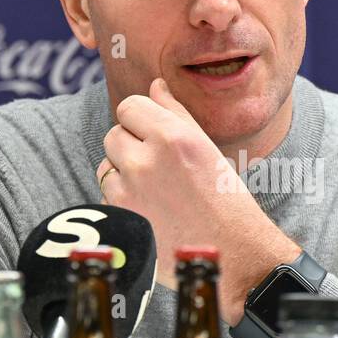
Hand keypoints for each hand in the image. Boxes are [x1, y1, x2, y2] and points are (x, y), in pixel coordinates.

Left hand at [96, 78, 298, 322]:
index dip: (139, 118)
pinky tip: (150, 209)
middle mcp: (147, 158)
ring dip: (122, 172)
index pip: (129, 106)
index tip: (151, 133)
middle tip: (157, 166)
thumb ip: (175, 112)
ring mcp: (129, 188)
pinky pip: (107, 194)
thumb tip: (154, 85)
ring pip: (105, 165)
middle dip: (129, 146)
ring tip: (154, 189)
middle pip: (113, 134)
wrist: (232, 252)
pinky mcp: (120, 215)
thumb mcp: (206, 148)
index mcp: (172, 135)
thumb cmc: (225, 199)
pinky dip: (121, 199)